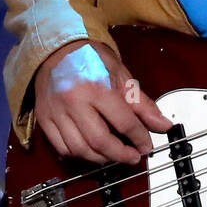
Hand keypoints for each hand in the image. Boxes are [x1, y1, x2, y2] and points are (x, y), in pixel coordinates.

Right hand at [33, 39, 172, 164]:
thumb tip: (162, 124)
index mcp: (97, 88)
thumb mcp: (121, 74)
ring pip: (79, 149)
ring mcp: (56, 112)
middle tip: (133, 157)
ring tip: (113, 155)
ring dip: (100, 158)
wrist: (57, 47)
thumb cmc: (90, 58)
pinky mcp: (44, 119)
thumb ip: (141, 103)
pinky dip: (78, 155)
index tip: (147, 146)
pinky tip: (90, 151)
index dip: (139, 138)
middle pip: (100, 141)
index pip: (124, 122)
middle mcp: (74, 102)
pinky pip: (61, 147)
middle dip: (120, 155)